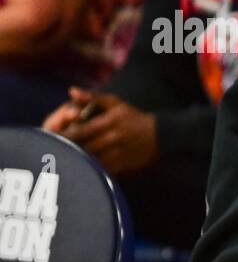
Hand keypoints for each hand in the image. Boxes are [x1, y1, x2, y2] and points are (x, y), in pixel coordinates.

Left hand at [44, 88, 158, 175]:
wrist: (161, 135)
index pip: (79, 130)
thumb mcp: (116, 103)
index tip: (51, 139)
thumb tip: (71, 91)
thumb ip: (93, 97)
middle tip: (53, 152)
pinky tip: (82, 170)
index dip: (63, 136)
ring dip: (78, 162)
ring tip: (64, 162)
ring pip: (91, 160)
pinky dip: (91, 170)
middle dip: (67, 150)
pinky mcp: (123, 164)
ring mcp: (118, 152)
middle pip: (83, 147)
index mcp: (108, 122)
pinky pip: (103, 170)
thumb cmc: (134, 117)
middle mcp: (112, 138)